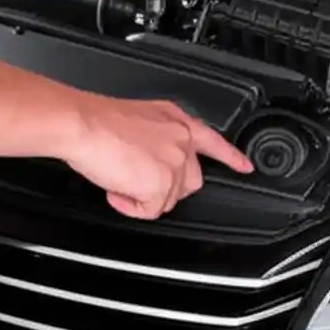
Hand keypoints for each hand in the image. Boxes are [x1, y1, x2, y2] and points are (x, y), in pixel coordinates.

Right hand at [61, 96, 253, 218]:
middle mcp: (182, 140)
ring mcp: (175, 163)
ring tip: (119, 178)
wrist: (85, 125)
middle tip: (136, 178)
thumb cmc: (100, 122)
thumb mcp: (141, 118)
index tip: (244, 166)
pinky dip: (131, 207)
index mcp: (178, 121)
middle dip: (165, 186)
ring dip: (143, 195)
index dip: (230, 157)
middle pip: (189, 181)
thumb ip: (159, 136)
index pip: (213, 141)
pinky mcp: (162, 184)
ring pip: (168, 198)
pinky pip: (150, 211)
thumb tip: (152, 157)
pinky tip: (117, 190)